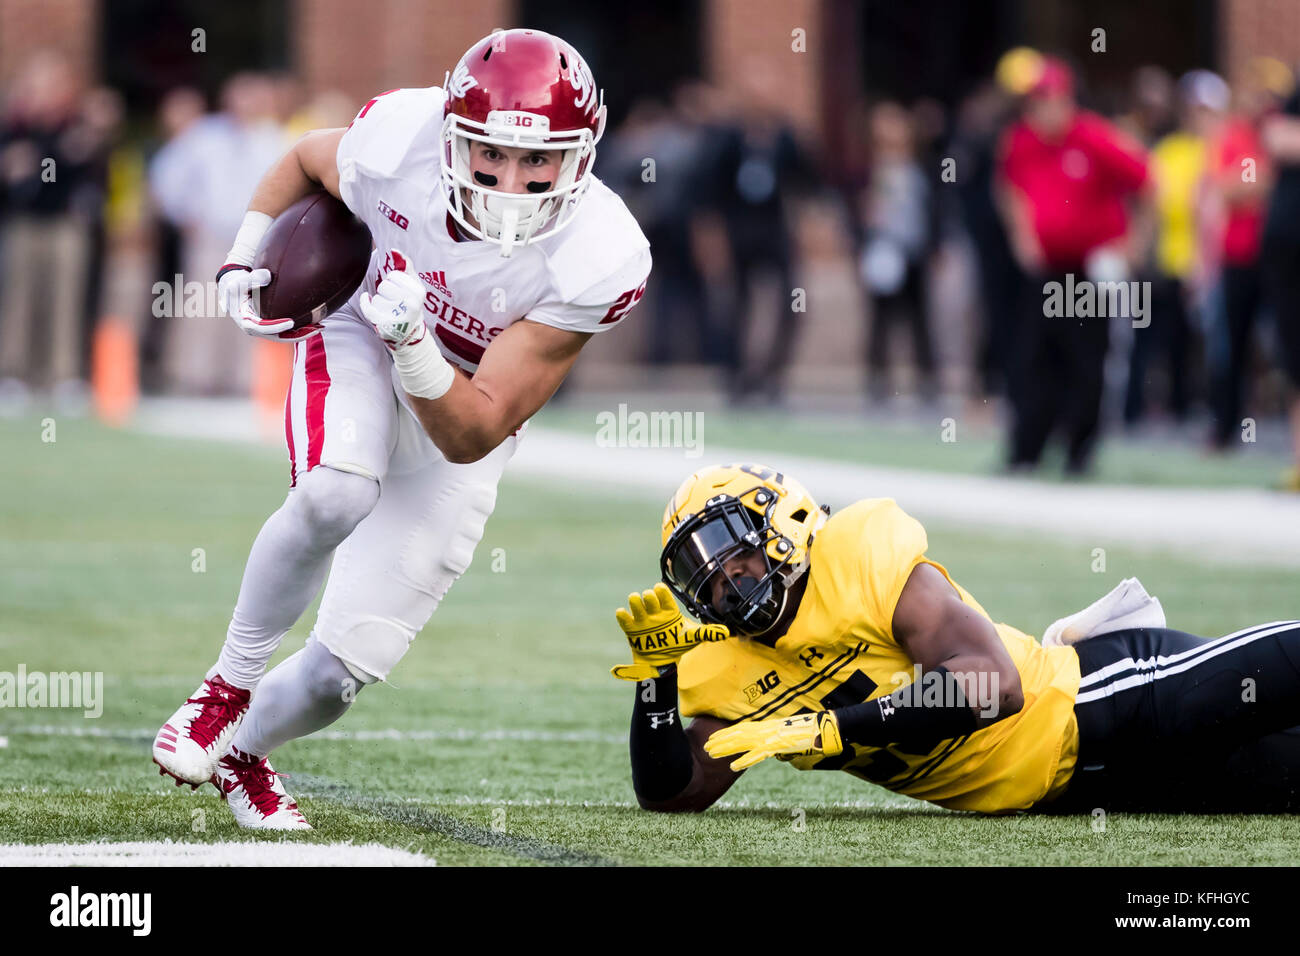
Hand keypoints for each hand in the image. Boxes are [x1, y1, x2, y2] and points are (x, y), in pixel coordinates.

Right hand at [216, 265, 321, 340]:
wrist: (235, 287)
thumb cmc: (238, 283)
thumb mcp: (241, 280)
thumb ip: (253, 278)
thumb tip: (267, 276)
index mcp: (245, 320)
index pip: (261, 327)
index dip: (276, 326)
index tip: (291, 322)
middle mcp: (253, 328)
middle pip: (276, 336)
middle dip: (295, 334)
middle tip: (314, 329)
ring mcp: (262, 329)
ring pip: (282, 336)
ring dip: (300, 334)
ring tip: (318, 328)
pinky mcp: (268, 327)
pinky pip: (284, 332)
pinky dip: (297, 330)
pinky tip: (313, 326)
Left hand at [360, 252, 427, 349]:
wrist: (410, 334)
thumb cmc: (411, 305)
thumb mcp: (415, 286)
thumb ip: (407, 267)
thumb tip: (395, 251)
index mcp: (418, 292)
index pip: (394, 275)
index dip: (394, 281)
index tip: (399, 290)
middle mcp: (410, 303)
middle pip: (384, 285)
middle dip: (386, 291)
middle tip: (394, 300)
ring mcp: (397, 315)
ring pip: (377, 297)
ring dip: (380, 301)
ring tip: (389, 309)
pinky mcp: (384, 324)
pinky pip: (368, 307)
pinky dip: (366, 302)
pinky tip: (369, 300)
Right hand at [611, 582, 728, 680]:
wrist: (663, 661)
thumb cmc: (678, 644)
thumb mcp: (693, 637)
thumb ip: (708, 633)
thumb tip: (726, 633)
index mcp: (669, 610)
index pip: (664, 595)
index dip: (661, 591)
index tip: (660, 589)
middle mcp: (655, 612)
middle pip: (649, 597)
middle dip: (649, 596)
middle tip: (650, 601)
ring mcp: (642, 619)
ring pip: (636, 603)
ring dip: (635, 601)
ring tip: (636, 601)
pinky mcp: (631, 629)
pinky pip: (624, 619)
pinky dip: (623, 615)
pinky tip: (624, 614)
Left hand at [704, 711, 842, 770]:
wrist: (822, 728)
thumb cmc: (808, 732)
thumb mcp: (789, 737)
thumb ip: (778, 743)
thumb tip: (774, 754)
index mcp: (767, 726)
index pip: (741, 728)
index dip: (726, 733)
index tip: (712, 738)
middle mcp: (765, 729)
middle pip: (738, 734)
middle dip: (721, 741)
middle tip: (705, 747)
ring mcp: (770, 737)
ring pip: (743, 742)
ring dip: (726, 749)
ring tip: (711, 755)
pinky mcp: (778, 745)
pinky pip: (758, 754)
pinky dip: (745, 760)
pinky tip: (733, 766)